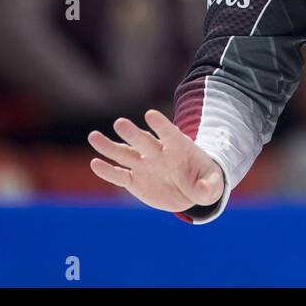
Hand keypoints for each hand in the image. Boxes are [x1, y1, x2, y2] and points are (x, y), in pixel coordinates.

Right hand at [88, 109, 224, 211]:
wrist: (190, 190)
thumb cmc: (203, 181)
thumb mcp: (212, 185)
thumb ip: (209, 187)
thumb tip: (204, 191)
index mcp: (179, 147)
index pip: (170, 133)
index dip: (161, 125)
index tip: (151, 115)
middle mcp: (158, 152)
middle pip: (143, 140)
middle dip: (132, 133)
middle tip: (119, 123)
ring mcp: (144, 165)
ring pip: (124, 154)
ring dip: (110, 146)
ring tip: (94, 136)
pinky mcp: (134, 180)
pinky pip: (119, 175)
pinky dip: (108, 171)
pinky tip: (95, 163)